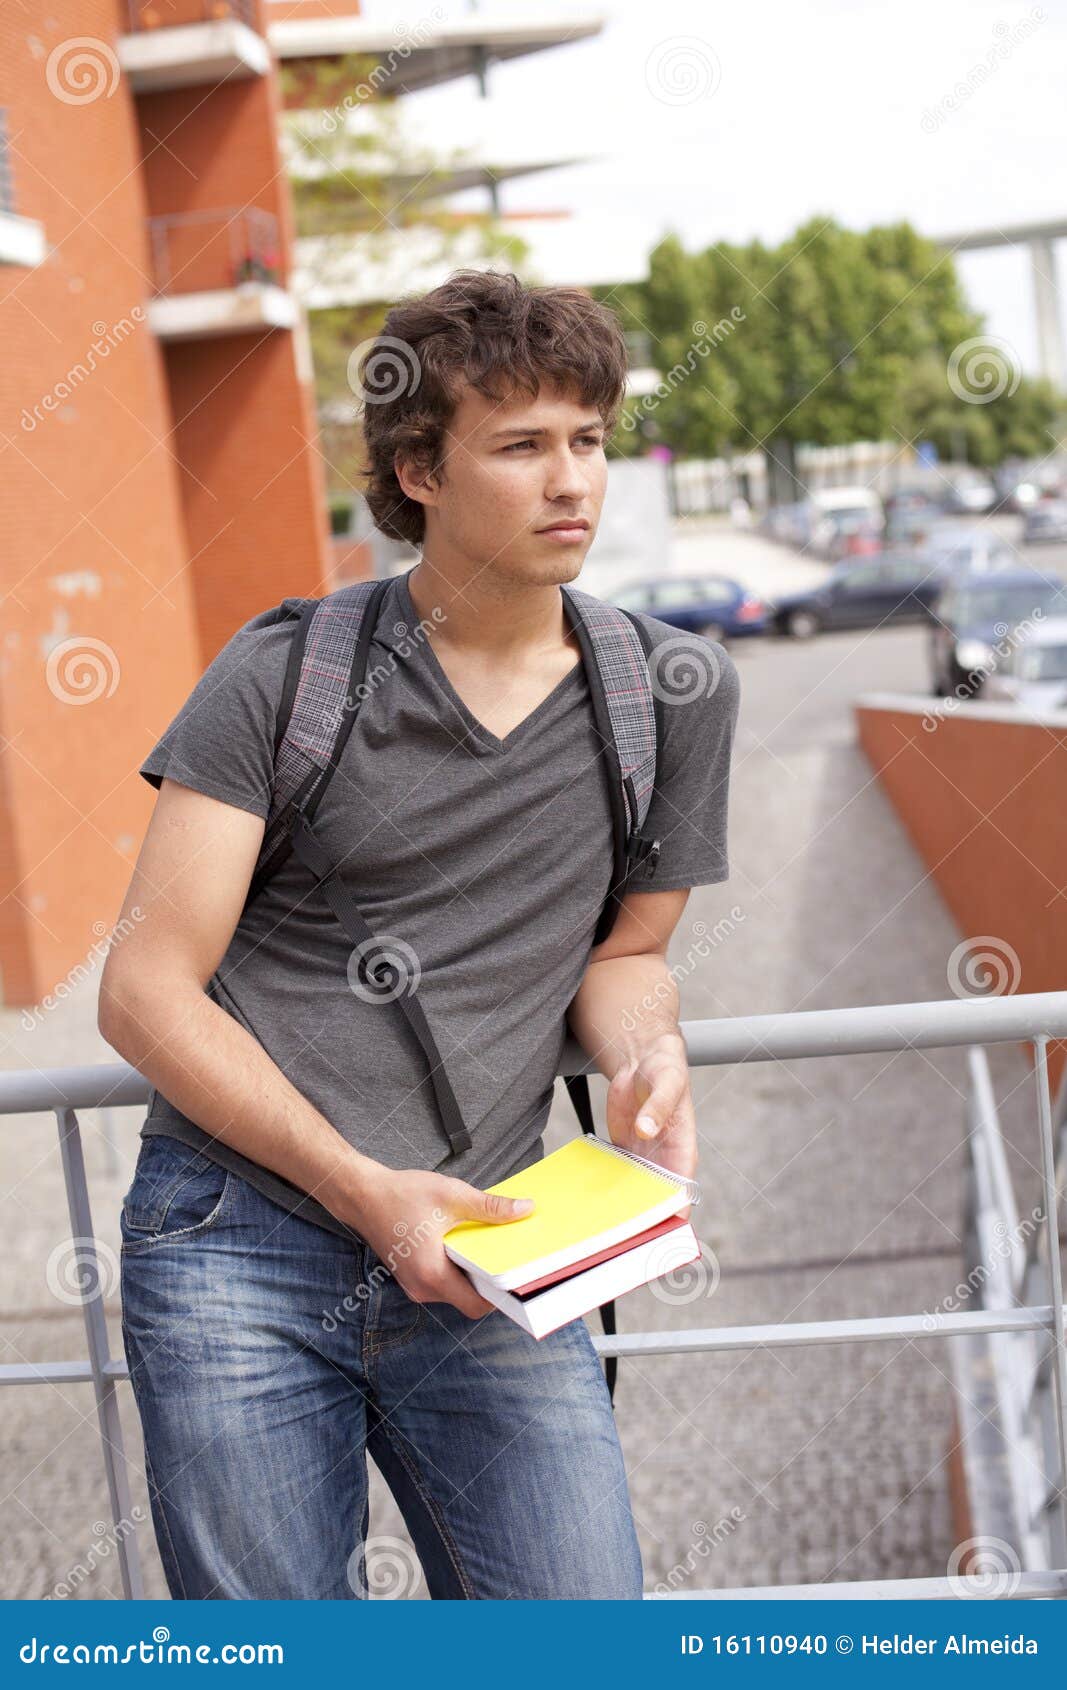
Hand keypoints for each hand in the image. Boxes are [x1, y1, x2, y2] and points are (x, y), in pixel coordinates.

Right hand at [340, 1165, 534, 1318]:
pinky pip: (442, 1281)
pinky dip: (456, 1268)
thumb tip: (524, 1209)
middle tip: (508, 1256)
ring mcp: (415, 1285)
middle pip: (468, 1298)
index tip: (518, 1277)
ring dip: (471, 1273)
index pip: (476, 1305)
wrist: (362, 1195)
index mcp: (432, 1274)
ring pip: (455, 1290)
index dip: (500, 1295)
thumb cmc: (401, 1195)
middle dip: (489, 1280)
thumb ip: (490, 1207)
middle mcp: (422, 1288)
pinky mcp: (412, 1277)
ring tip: (486, 1245)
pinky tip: (463, 1244)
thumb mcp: (451, 1196)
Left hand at [605, 1032, 696, 1220]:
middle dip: (645, 1221)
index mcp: (683, 1150)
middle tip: (625, 1241)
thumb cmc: (666, 1071)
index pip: (682, 1192)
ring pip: (634, 1192)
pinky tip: (590, 1200)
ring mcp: (643, 1157)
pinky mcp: (624, 1150)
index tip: (663, 1236)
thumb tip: (646, 1130)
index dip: (675, 1216)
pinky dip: (606, 1187)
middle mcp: (664, 1160)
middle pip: (656, 1199)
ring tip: (602, 1229)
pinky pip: (616, 1174)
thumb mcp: (667, 1084)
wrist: (644, 1059)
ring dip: (622, 1207)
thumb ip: (658, 1107)